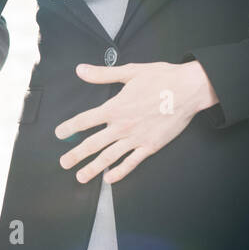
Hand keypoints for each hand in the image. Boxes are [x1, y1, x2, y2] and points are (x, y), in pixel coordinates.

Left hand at [55, 60, 217, 184]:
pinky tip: (109, 179)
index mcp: (115, 107)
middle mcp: (122, 125)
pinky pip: (131, 163)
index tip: (59, 134)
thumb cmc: (161, 78)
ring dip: (93, 168)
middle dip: (76, 155)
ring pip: (109, 157)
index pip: (85, 120)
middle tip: (64, 163)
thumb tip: (80, 70)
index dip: (69, 128)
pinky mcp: (150, 146)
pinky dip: (119, 172)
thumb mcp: (130, 72)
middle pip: (93, 144)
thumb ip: (103, 74)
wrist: (189, 89)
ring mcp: (136, 138)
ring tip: (81, 177)